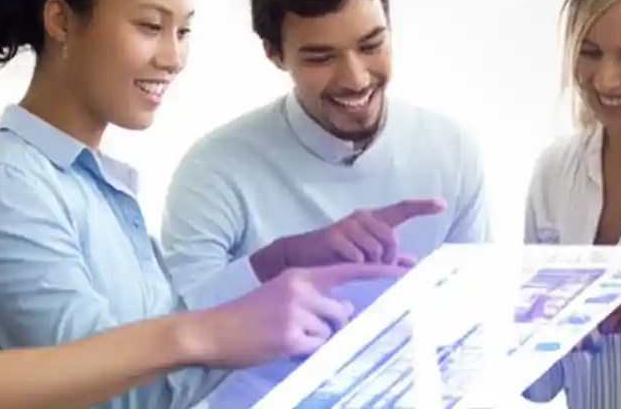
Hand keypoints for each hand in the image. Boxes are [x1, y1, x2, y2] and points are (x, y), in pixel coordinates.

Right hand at [191, 262, 406, 366]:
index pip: (347, 270)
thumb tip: (346, 309)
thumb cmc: (249, 313)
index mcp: (301, 274)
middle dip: (334, 323)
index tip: (404, 271)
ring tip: (289, 335)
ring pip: (330, 330)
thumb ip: (312, 294)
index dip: (378, 272)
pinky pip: (316, 346)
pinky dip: (304, 350)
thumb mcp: (281, 292)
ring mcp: (297, 314)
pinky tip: (282, 345)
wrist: (215, 330)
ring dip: (316, 338)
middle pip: (343, 310)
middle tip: (308, 328)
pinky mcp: (291, 337)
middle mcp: (302, 290)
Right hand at [252, 198, 445, 280]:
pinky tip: (344, 264)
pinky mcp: (335, 236)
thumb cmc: (333, 259)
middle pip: (391, 238)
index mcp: (372, 220)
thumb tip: (413, 263)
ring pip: (375, 248)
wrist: (299, 258)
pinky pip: (357, 254)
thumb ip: (387, 259)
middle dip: (386, 258)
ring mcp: (348, 225)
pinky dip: (355, 264)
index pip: (400, 210)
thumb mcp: (363, 257)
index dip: (422, 207)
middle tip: (372, 268)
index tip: (441, 204)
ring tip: (354, 267)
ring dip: (369, 264)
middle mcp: (362, 217)